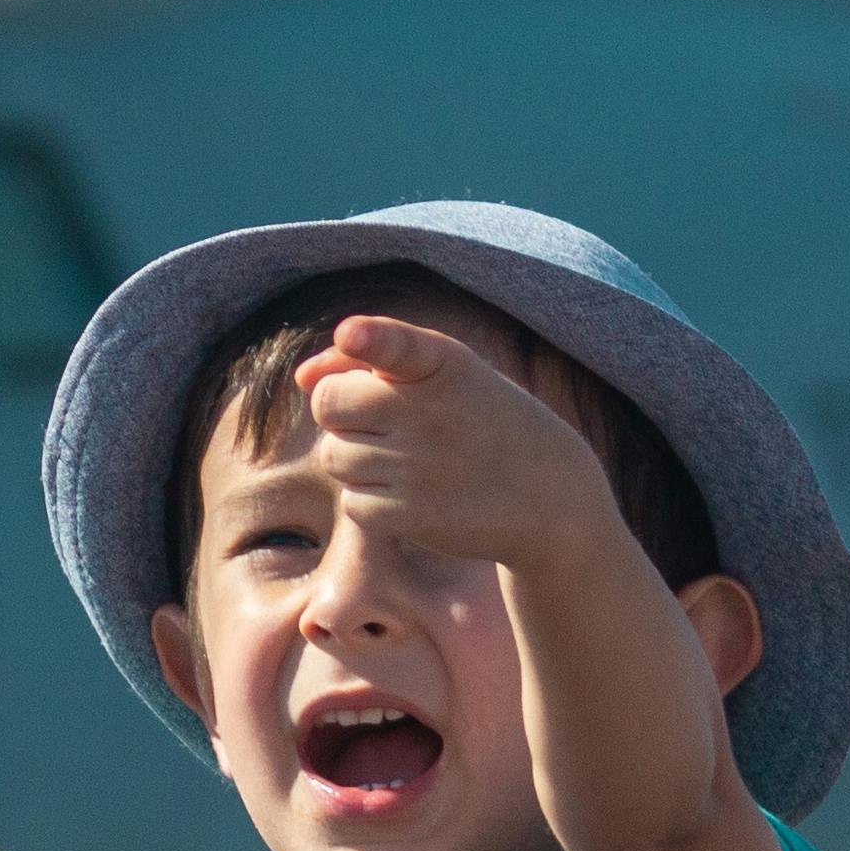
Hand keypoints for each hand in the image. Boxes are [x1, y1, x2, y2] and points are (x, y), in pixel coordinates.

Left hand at [295, 317, 610, 574]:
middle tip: (384, 423)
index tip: (352, 335)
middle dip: (341, 413)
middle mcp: (432, 411)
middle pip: (329, 403)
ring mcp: (421, 465)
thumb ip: (364, 362)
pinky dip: (371, 502)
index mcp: (443, 362)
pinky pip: (352, 503)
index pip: (397, 344)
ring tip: (408, 459)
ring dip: (355, 460)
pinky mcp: (413, 515)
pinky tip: (413, 494)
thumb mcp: (441, 376)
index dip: (370, 339)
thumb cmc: (478, 422)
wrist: (547, 495)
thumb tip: (302, 377)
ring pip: (333, 456)